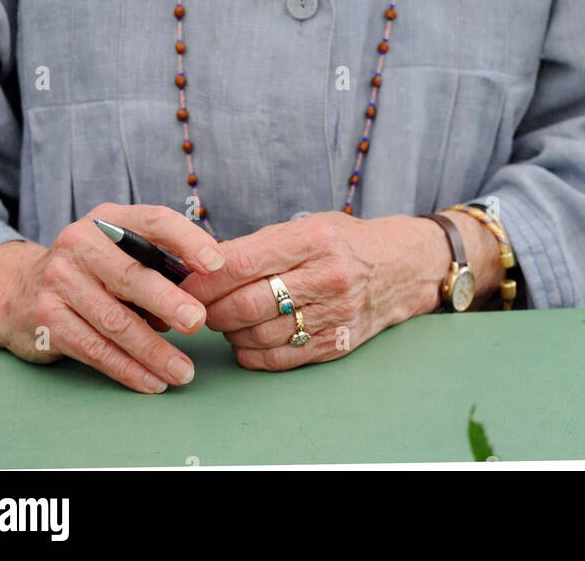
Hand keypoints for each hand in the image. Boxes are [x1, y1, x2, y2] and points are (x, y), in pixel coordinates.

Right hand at [0, 203, 223, 392]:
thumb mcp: (115, 248)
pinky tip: (152, 381)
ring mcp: (58, 281)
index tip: (217, 264)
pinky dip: (127, 369)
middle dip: (168, 301)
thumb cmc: (88, 270)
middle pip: (131, 274)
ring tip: (182, 371)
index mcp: (107, 219)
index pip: (153, 221)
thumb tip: (206, 287)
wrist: (15, 290)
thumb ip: (155, 259)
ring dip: (153, 351)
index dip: (187, 240)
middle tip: (198, 323)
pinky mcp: (46, 319)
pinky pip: (95, 349)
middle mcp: (79, 243)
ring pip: (114, 321)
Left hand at [184, 210, 476, 370]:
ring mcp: (334, 313)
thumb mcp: (308, 226)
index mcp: (314, 238)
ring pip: (259, 335)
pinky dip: (251, 353)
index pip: (245, 262)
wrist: (401, 267)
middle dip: (211, 309)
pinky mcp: (336, 344)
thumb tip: (205, 263)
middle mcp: (326, 276)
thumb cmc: (344, 241)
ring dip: (228, 332)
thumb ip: (260, 244)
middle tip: (196, 307)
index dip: (206, 277)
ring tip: (221, 320)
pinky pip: (279, 358)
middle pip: (248, 304)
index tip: (183, 283)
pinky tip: (244, 341)